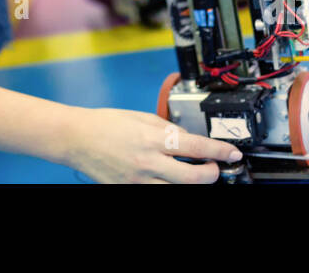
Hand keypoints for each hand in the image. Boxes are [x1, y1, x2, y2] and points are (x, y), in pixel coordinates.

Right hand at [62, 107, 240, 183]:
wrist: (76, 138)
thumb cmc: (105, 124)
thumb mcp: (141, 117)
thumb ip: (166, 128)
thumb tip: (186, 138)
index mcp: (153, 138)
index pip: (197, 147)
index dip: (220, 152)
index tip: (232, 153)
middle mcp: (148, 161)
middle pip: (194, 178)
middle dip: (212, 174)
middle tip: (215, 168)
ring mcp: (139, 180)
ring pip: (178, 190)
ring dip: (192, 183)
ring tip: (193, 174)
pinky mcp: (129, 190)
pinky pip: (157, 192)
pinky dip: (168, 186)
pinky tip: (168, 177)